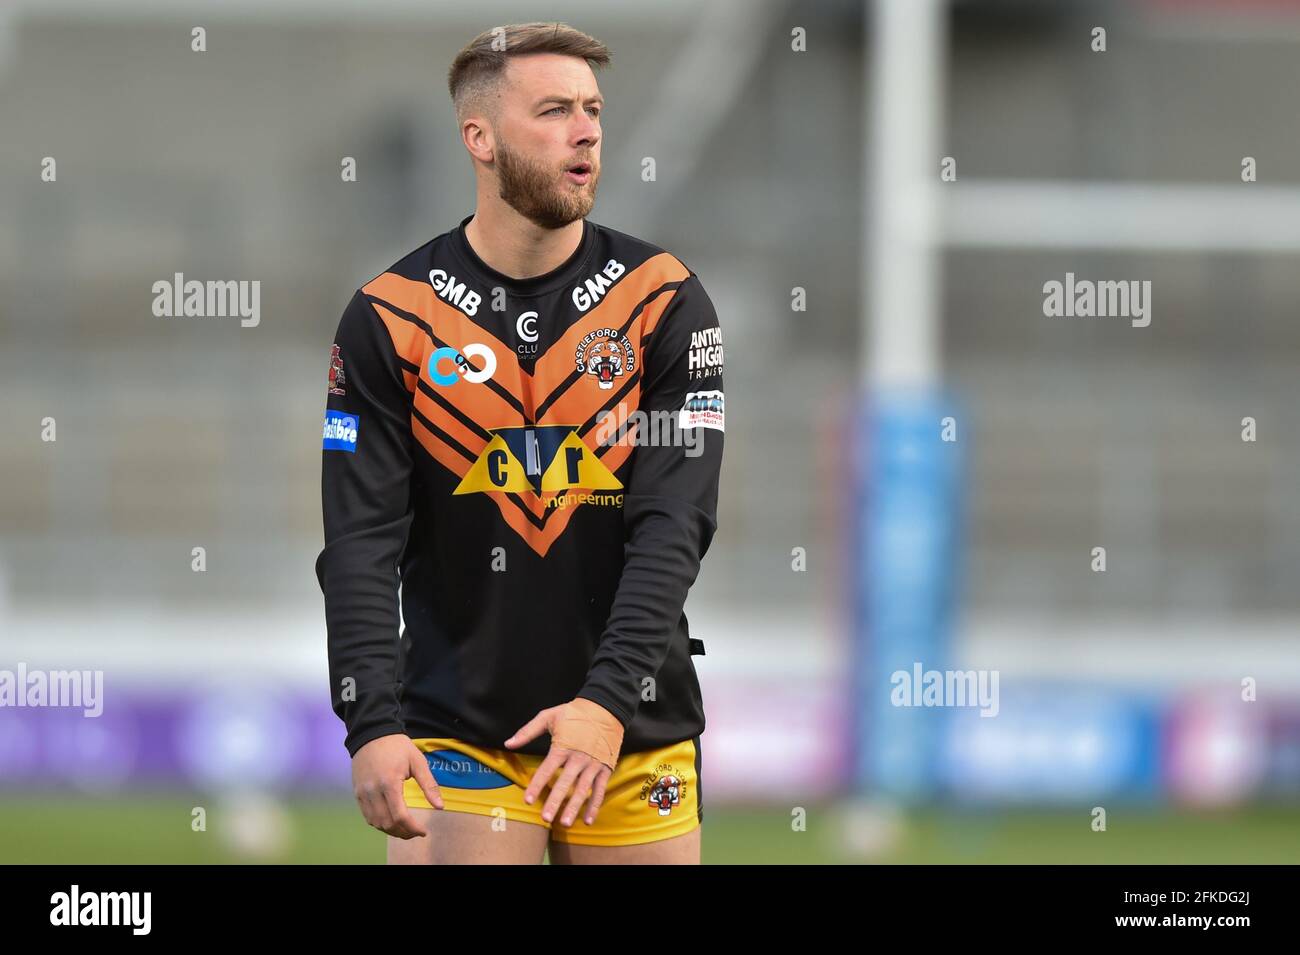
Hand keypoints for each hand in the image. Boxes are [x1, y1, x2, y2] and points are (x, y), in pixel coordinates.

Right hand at [351, 733, 443, 838]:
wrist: (372, 734)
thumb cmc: (398, 746)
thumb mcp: (417, 761)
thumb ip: (429, 785)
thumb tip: (441, 807)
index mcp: (390, 783)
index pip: (400, 816)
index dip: (413, 828)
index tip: (424, 831)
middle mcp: (373, 791)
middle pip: (387, 823)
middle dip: (404, 832)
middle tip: (416, 832)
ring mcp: (363, 793)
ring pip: (376, 823)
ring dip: (392, 831)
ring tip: (406, 829)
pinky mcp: (357, 793)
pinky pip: (368, 816)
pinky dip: (380, 823)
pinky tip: (392, 821)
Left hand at [504, 699, 623, 827]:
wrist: (606, 708)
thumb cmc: (574, 713)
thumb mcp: (549, 716)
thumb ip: (527, 731)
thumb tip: (507, 743)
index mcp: (563, 746)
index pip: (547, 769)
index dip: (536, 785)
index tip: (527, 800)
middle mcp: (578, 758)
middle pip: (565, 783)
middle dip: (555, 801)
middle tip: (545, 818)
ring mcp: (593, 764)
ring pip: (583, 790)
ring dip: (574, 807)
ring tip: (565, 823)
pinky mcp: (605, 768)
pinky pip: (600, 790)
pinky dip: (595, 805)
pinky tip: (588, 820)